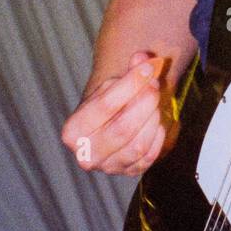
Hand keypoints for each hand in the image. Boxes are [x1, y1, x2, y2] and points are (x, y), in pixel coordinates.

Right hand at [61, 50, 177, 176]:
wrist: (109, 126)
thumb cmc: (109, 102)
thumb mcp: (112, 84)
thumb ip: (129, 71)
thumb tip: (143, 58)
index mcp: (73, 131)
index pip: (104, 105)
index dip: (130, 84)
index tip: (147, 67)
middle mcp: (86, 154)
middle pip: (122, 129)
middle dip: (144, 103)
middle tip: (155, 84)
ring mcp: (108, 167)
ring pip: (138, 145)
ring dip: (153, 119)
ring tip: (155, 101)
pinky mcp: (128, 173)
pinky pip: (149, 156)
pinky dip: (158, 135)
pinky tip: (156, 120)